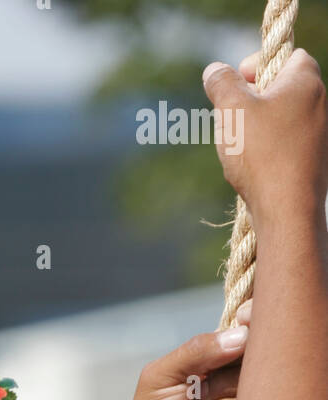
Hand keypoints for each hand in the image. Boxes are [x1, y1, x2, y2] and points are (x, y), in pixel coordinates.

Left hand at [115, 316, 249, 399]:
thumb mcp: (161, 378)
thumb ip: (196, 350)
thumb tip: (240, 334)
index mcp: (205, 359)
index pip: (237, 329)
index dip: (246, 321)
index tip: (245, 318)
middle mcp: (228, 377)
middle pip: (253, 350)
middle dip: (231, 362)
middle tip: (204, 382)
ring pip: (257, 377)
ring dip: (224, 390)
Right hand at [202, 49, 327, 228]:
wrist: (288, 212)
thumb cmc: (263, 155)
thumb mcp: (233, 109)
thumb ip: (221, 82)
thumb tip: (214, 70)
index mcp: (306, 81)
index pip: (288, 55)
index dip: (258, 63)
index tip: (237, 84)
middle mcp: (319, 104)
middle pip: (280, 88)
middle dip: (251, 100)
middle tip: (231, 119)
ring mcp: (318, 135)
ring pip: (279, 119)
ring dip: (255, 129)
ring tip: (239, 149)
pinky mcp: (312, 163)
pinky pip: (284, 146)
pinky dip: (265, 152)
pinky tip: (252, 170)